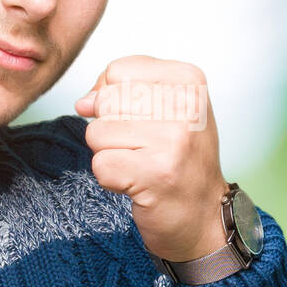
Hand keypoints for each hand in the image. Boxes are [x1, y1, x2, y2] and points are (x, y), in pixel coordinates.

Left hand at [75, 55, 229, 262]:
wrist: (203, 215)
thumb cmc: (179, 160)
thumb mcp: (162, 110)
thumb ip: (121, 93)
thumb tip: (83, 102)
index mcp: (189, 81)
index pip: (117, 71)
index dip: (113, 96)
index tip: (141, 120)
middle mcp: (186, 105)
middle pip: (105, 100)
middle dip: (112, 128)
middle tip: (145, 148)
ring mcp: (173, 140)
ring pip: (97, 132)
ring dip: (110, 154)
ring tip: (142, 165)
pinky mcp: (155, 173)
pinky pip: (100, 164)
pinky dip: (111, 179)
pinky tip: (138, 183)